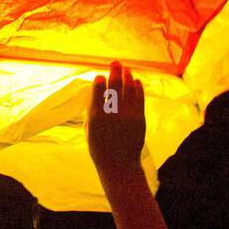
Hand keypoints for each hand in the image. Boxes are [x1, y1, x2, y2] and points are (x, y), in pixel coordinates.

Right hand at [86, 62, 145, 184]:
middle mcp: (113, 113)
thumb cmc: (100, 148)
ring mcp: (128, 115)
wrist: (119, 165)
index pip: (98, 89)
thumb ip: (92, 110)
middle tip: (115, 62)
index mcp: (96, 116)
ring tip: (126, 70)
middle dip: (115, 70)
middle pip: (115, 84)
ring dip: (127, 76)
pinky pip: (139, 97)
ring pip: (129, 88)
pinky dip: (138, 87)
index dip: (100, 80)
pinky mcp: (140, 118)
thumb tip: (97, 91)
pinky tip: (136, 81)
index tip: (101, 77)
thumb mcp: (89, 129)